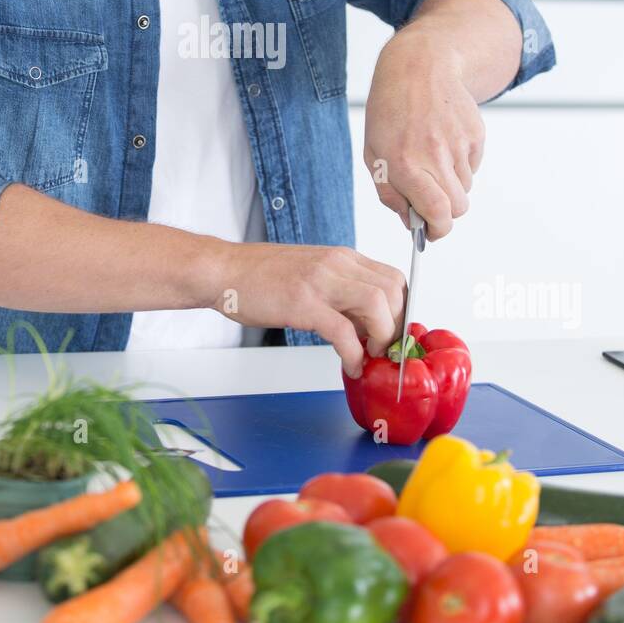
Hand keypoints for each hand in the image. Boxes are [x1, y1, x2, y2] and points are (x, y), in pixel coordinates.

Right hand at [208, 241, 406, 376]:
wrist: (223, 270)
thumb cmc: (261, 275)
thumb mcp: (311, 274)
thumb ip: (340, 292)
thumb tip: (365, 323)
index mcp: (341, 258)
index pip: (393, 278)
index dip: (400, 309)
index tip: (392, 333)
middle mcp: (337, 264)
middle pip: (392, 290)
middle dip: (395, 325)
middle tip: (382, 348)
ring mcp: (320, 282)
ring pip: (377, 306)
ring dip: (380, 337)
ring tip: (367, 354)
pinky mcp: (302, 303)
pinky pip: (343, 331)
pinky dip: (354, 353)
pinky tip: (350, 364)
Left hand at [363, 29, 485, 239]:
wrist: (418, 68)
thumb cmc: (389, 112)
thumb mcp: (373, 154)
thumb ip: (391, 194)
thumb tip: (412, 223)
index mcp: (406, 163)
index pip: (437, 212)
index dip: (437, 230)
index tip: (431, 232)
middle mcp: (435, 154)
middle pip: (458, 207)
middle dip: (445, 213)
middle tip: (431, 202)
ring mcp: (459, 143)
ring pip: (465, 187)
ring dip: (450, 184)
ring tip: (431, 158)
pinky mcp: (476, 133)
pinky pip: (472, 165)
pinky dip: (460, 164)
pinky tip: (442, 141)